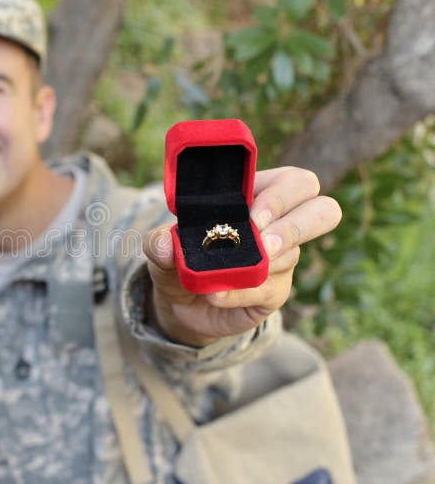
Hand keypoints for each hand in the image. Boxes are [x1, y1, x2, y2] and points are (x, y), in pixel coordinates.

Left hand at [143, 167, 341, 346]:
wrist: (180, 302)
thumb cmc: (181, 257)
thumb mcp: (162, 246)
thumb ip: (160, 241)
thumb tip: (164, 245)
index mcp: (257, 195)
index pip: (293, 182)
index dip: (282, 194)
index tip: (252, 214)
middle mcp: (277, 224)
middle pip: (323, 210)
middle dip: (297, 224)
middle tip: (263, 241)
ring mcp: (281, 259)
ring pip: (294, 254)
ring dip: (261, 262)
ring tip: (230, 269)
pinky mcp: (274, 291)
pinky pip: (269, 289)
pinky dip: (241, 292)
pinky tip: (216, 294)